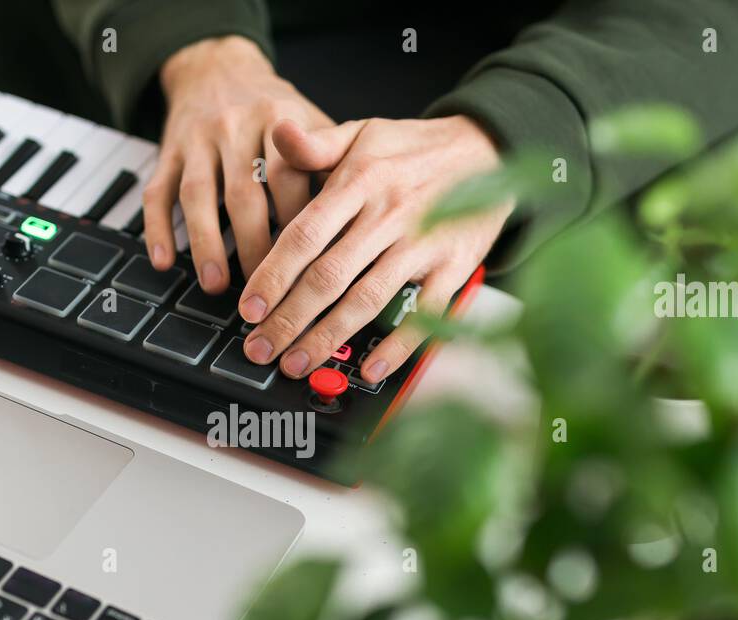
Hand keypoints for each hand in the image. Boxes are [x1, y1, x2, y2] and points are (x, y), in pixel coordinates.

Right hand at [145, 36, 333, 290]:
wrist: (218, 67)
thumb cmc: (275, 111)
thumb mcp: (310, 120)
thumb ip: (331, 163)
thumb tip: (356, 220)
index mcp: (278, 122)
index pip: (289, 179)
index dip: (299, 226)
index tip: (309, 268)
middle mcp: (235, 128)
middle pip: (244, 194)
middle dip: (254, 247)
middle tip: (264, 291)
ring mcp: (197, 140)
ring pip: (197, 196)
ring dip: (206, 244)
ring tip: (217, 286)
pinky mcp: (168, 152)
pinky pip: (158, 192)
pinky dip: (158, 229)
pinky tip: (164, 262)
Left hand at [239, 115, 511, 382]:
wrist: (489, 149)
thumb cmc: (415, 150)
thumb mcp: (362, 133)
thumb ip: (315, 144)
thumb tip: (278, 133)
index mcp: (358, 182)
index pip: (304, 235)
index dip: (272, 276)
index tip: (248, 309)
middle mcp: (388, 215)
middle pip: (328, 276)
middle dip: (288, 319)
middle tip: (260, 349)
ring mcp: (423, 243)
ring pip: (366, 299)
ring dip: (328, 338)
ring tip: (296, 364)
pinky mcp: (455, 268)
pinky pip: (424, 314)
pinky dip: (398, 346)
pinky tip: (371, 369)